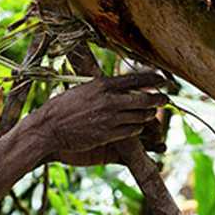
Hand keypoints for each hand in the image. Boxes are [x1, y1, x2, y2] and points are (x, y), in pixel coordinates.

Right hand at [28, 72, 168, 155]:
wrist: (48, 128)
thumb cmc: (61, 107)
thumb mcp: (82, 89)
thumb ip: (102, 88)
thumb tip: (119, 85)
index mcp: (102, 84)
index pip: (135, 79)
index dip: (153, 79)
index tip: (164, 79)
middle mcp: (109, 100)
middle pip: (144, 99)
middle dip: (158, 99)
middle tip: (165, 99)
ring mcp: (110, 119)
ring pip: (140, 117)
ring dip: (148, 115)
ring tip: (151, 113)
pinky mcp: (108, 135)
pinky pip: (132, 131)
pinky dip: (137, 129)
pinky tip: (137, 127)